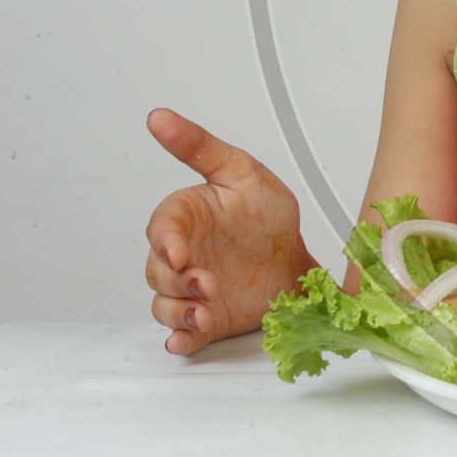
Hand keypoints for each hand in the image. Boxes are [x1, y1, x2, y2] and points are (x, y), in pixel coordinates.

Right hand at [144, 108, 315, 354]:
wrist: (298, 258)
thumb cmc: (266, 214)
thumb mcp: (239, 170)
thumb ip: (199, 146)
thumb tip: (159, 118)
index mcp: (186, 219)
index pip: (160, 228)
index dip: (164, 241)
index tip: (179, 251)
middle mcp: (183, 256)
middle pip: (158, 271)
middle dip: (177, 280)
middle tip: (206, 282)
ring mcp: (191, 290)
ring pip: (165, 304)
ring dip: (179, 311)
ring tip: (205, 311)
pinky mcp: (205, 318)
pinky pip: (182, 334)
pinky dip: (181, 338)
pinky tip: (188, 338)